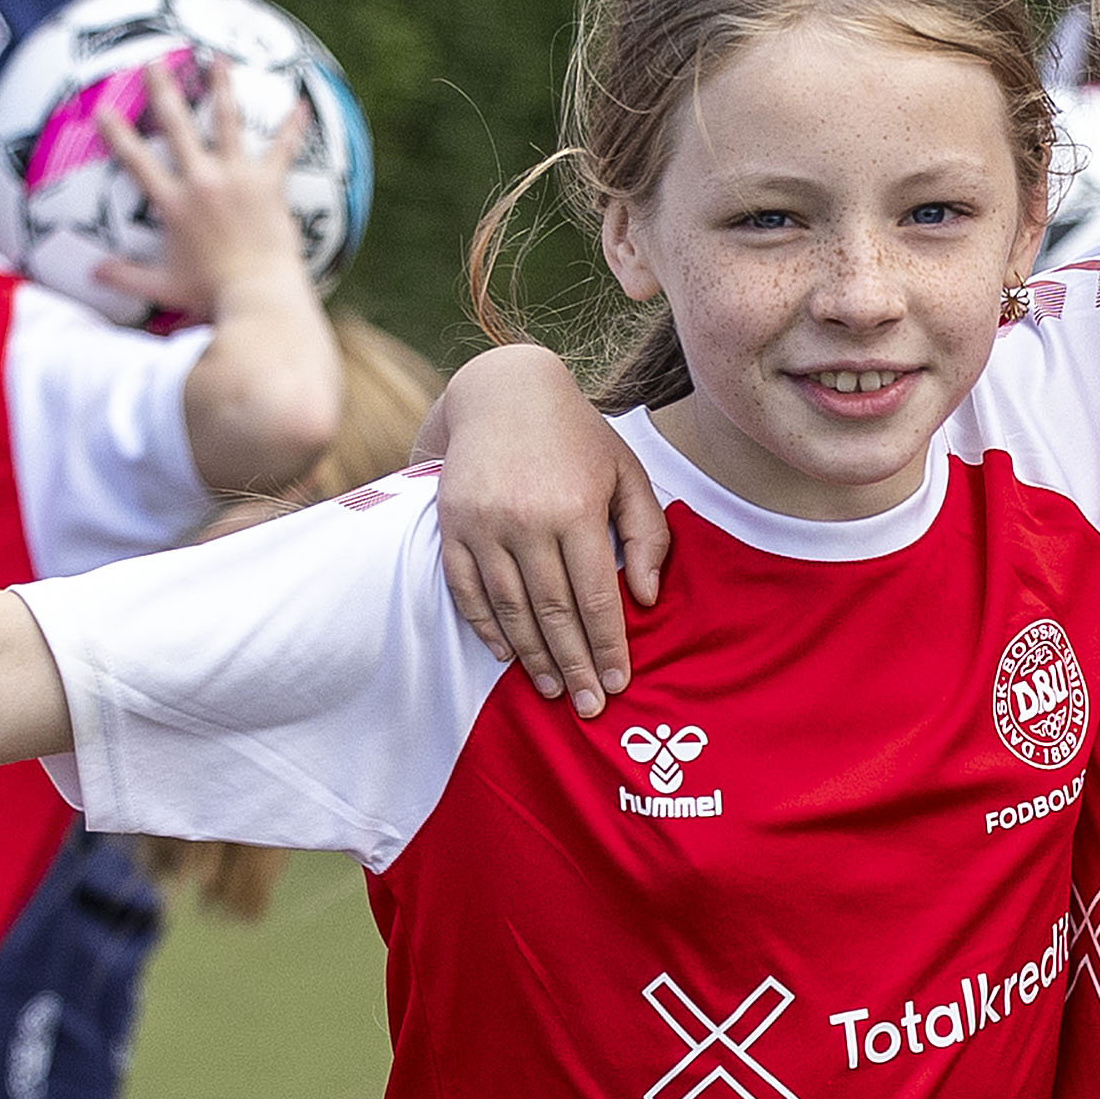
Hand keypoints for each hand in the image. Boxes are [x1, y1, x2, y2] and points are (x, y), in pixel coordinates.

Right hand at [88, 59, 308, 322]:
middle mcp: (201, 181)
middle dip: (163, 91)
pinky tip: (301, 103)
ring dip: (221, 86)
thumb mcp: (163, 287)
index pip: (136, 162)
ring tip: (218, 58)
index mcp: (173, 204)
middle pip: (177, 126)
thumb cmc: (212, 295)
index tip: (103, 110)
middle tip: (154, 63)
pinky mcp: (268, 184)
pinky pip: (282, 148)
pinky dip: (292, 126)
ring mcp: (236, 178)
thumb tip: (92, 274)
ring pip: (227, 120)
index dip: (118, 135)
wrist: (258, 297)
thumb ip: (126, 277)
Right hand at [431, 343, 668, 713]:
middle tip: (589, 706)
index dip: (607, 646)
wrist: (503, 392)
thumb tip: (647, 598)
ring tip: (552, 690)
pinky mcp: (452, 525)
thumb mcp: (626, 472)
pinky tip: (507, 654)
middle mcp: (527, 520)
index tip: (618, 682)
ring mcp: (483, 524)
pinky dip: (486, 626)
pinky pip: (466, 589)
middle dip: (574, 665)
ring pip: (509, 608)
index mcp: (575, 508)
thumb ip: (646, 533)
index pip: (595, 596)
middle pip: (552, 612)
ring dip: (532, 657)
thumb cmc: (577, 437)